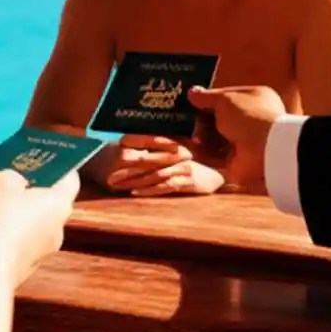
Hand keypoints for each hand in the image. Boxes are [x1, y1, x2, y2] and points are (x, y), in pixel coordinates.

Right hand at [0, 169, 79, 287]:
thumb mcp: (0, 180)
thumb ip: (11, 176)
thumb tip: (13, 184)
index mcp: (60, 204)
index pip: (69, 177)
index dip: (56, 164)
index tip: (38, 157)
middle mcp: (57, 228)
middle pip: (47, 200)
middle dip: (27, 188)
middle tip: (6, 177)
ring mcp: (41, 252)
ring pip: (29, 222)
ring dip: (12, 212)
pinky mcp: (22, 268)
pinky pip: (15, 241)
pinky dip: (1, 233)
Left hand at [105, 134, 224, 195]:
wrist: (220, 176)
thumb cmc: (197, 163)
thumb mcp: (181, 152)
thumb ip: (163, 150)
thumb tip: (140, 151)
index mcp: (176, 143)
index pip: (153, 138)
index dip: (137, 139)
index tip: (119, 142)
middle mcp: (179, 154)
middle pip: (148, 160)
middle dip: (127, 168)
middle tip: (110, 176)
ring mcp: (183, 168)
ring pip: (153, 175)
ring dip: (134, 181)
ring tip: (118, 185)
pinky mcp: (188, 182)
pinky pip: (165, 186)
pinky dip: (150, 190)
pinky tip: (136, 193)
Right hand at [187, 85, 285, 190]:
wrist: (265, 150)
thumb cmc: (249, 117)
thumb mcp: (224, 100)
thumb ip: (207, 97)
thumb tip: (192, 92)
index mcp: (255, 98)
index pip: (228, 96)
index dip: (210, 99)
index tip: (192, 102)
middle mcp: (252, 118)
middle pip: (220, 117)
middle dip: (203, 120)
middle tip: (188, 121)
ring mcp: (246, 141)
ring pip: (217, 137)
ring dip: (203, 137)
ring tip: (190, 137)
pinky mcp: (238, 160)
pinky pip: (217, 155)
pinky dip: (205, 153)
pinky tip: (192, 150)